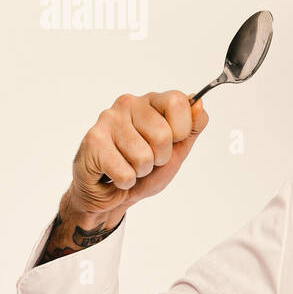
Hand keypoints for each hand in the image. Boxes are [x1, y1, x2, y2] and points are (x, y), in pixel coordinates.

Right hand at [67, 91, 209, 215]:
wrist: (112, 193)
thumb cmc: (145, 169)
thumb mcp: (178, 150)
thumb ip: (192, 128)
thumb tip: (199, 103)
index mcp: (152, 101)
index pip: (179, 102)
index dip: (181, 131)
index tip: (171, 142)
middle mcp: (129, 103)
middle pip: (163, 135)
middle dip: (160, 158)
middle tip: (147, 159)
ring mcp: (109, 119)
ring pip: (143, 157)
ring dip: (140, 171)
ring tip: (129, 165)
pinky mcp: (93, 140)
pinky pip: (125, 172)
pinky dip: (125, 181)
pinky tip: (114, 173)